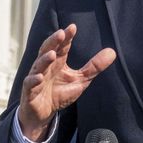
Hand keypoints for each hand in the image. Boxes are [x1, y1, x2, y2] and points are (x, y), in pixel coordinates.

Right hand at [16, 25, 115, 140]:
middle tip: (61, 33)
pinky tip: (39, 77)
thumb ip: (94, 66)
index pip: (62, 46)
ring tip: (52, 54)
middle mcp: (46, 67)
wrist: (43, 114)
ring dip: (44, 59)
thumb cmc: (59, 93)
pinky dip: (34, 80)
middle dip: (53, 42)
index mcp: (58, 62)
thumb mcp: (80, 80)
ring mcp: (36, 78)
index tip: (73, 27)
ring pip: (38, 65)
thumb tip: (113, 51)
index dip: (67, 37)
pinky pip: (30, 84)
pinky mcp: (29, 91)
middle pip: (47, 50)